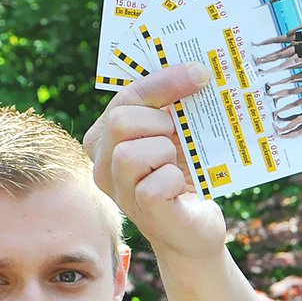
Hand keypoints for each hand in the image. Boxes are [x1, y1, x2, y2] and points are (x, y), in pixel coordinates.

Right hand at [83, 63, 228, 260]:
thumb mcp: (174, 137)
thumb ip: (171, 107)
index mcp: (106, 137)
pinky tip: (181, 188)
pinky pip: (155, 183)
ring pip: (130, 154)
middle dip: (160, 124)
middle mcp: (102, 163)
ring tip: (177, 165)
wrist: (195, 231)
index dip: (163, 81)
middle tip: (180, 137)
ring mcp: (118, 190)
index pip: (126, 96)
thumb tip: (197, 69)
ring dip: (166, 154)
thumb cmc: (183, 178)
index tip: (198, 73)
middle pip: (121, 121)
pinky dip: (175, 181)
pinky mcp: (141, 210)